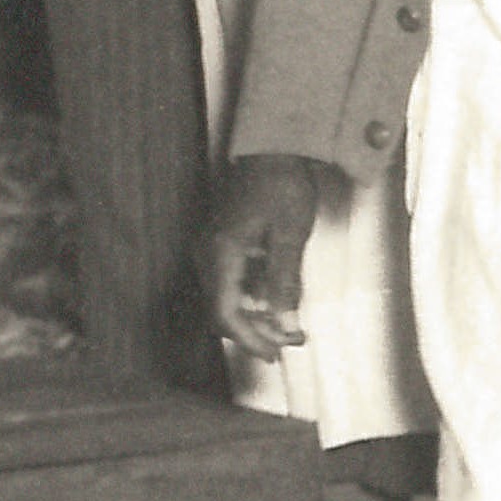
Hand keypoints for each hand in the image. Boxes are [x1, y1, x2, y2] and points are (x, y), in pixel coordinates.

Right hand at [205, 153, 335, 370]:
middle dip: (257, 332)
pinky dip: (254, 298)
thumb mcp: (289, 234)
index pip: (225, 313)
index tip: (276, 353)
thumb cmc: (282, 183)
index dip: (250, 339)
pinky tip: (278, 302)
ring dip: (257, 317)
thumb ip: (284, 281)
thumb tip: (284, 324)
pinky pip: (232, 283)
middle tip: (292, 341)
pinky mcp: (222, 245)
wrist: (273, 147)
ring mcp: (213, 249)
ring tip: (291, 327)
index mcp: (220, 254)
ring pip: (227, 299)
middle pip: (223, 311)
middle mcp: (208, 255)